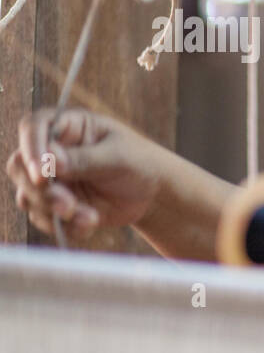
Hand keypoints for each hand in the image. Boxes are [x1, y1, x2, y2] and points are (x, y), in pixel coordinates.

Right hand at [6, 108, 161, 239]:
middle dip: (41, 190)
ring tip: (89, 218)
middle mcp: (51, 151)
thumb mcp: (119, 157)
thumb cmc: (140, 163)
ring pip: (28, 196)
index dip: (32, 149)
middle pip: (20, 166)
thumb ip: (85, 159)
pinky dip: (63, 226)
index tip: (42, 174)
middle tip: (67, 204)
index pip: (34, 127)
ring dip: (53, 212)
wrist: (153, 193)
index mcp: (68, 126)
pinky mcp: (54, 204)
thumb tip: (50, 163)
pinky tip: (89, 225)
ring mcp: (51, 179)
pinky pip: (43, 218)